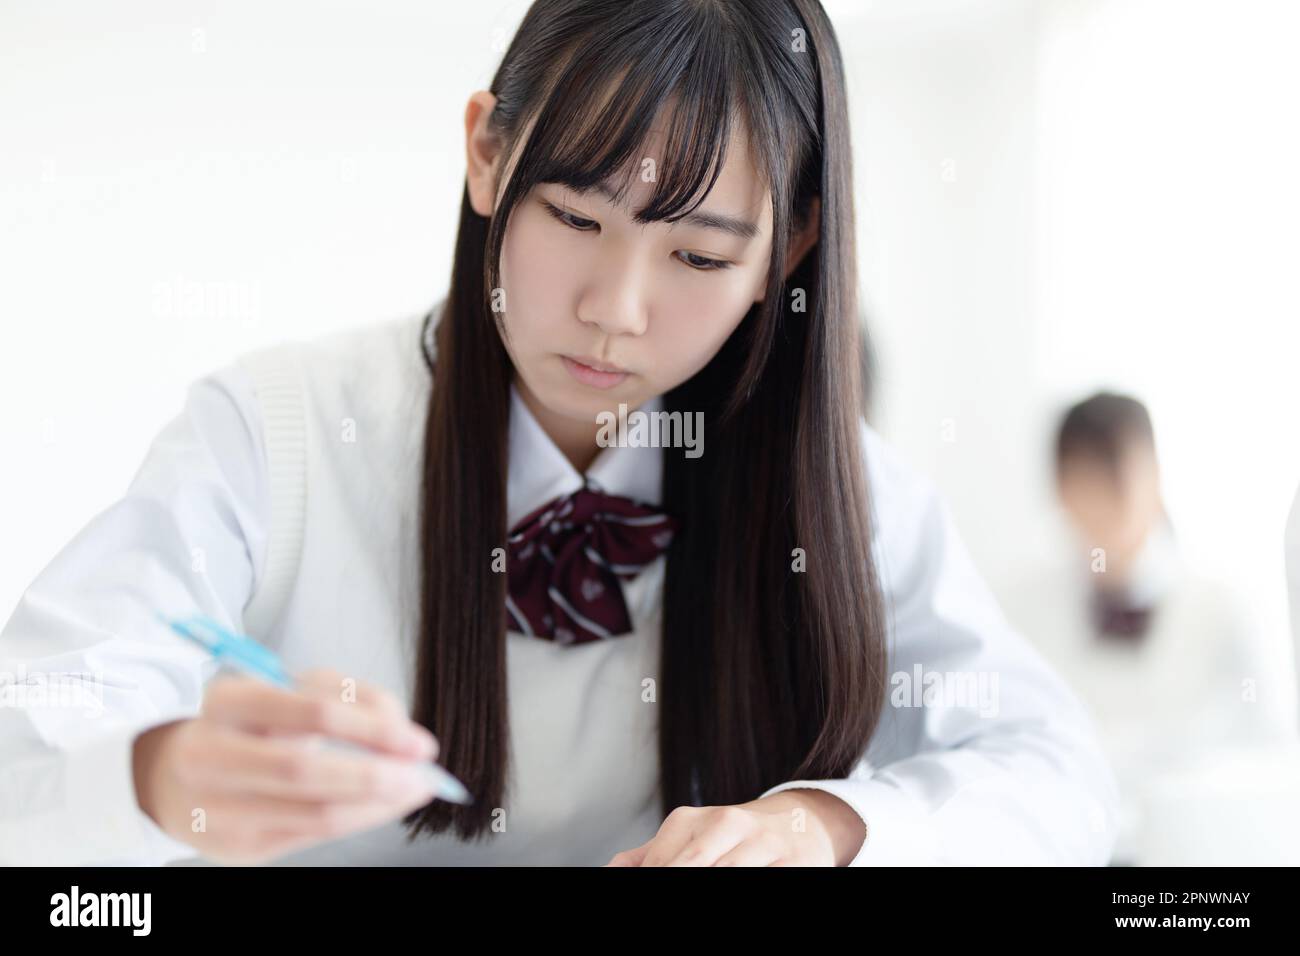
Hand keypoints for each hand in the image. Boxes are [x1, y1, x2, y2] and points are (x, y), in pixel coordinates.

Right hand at [131, 668, 441, 864]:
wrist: (174, 778)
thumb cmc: (247, 728)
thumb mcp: (284, 692)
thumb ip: (342, 698)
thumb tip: (403, 732)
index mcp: (226, 701)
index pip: (309, 710)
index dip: (372, 727)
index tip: (417, 740)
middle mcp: (211, 755)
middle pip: (305, 769)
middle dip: (376, 773)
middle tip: (424, 772)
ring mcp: (220, 808)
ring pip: (314, 813)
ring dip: (378, 804)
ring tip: (414, 789)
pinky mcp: (237, 847)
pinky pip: (312, 836)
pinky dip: (359, 819)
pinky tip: (384, 806)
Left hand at [603, 789, 865, 865]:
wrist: (798, 820)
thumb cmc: (731, 838)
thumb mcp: (688, 836)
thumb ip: (649, 857)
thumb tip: (612, 873)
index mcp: (690, 820)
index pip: (660, 866)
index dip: (654, 881)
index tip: (650, 890)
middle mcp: (727, 824)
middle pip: (691, 866)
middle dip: (678, 881)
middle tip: (659, 918)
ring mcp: (762, 842)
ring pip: (729, 872)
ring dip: (715, 883)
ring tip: (709, 885)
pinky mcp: (794, 861)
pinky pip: (765, 878)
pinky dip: (751, 882)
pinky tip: (743, 882)